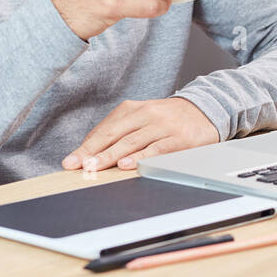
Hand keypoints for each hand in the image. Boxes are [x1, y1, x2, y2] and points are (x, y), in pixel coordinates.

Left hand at [62, 97, 219, 171]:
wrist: (205, 109)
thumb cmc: (167, 119)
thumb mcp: (141, 118)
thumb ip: (118, 131)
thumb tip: (90, 151)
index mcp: (132, 109)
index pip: (105, 130)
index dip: (87, 146)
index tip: (71, 161)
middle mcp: (146, 115)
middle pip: (115, 135)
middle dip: (94, 152)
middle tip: (79, 165)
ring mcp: (163, 126)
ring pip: (133, 142)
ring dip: (112, 156)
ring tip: (95, 167)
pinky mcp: (179, 139)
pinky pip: (157, 149)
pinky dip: (141, 157)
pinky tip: (127, 165)